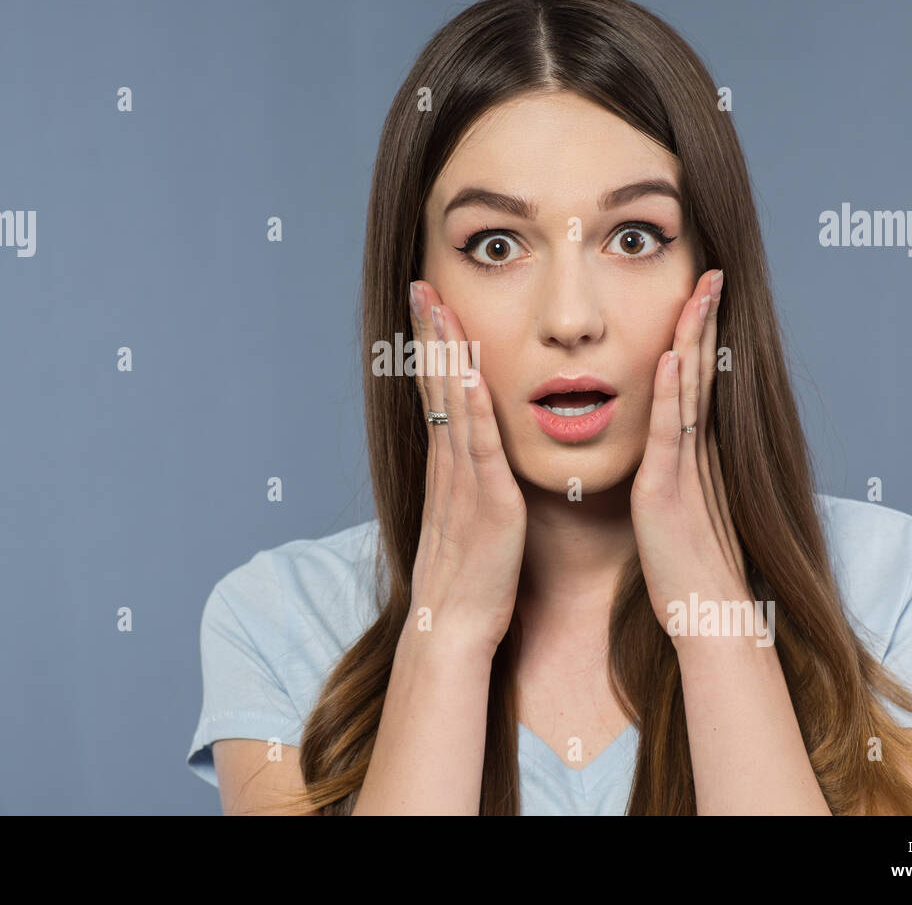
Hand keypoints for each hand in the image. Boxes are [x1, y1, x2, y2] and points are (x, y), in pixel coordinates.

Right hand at [405, 280, 526, 657]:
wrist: (454, 628)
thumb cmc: (470, 580)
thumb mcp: (470, 520)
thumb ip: (474, 484)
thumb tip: (477, 461)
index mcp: (449, 468)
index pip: (437, 393)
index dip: (432, 348)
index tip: (429, 305)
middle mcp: (450, 465)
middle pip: (436, 385)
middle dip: (430, 332)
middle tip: (423, 282)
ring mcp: (465, 481)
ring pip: (451, 403)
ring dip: (445, 350)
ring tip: (438, 303)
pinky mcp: (488, 503)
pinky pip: (478, 446)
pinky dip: (472, 406)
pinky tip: (470, 371)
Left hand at [630, 269, 749, 630]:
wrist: (709, 617)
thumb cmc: (689, 573)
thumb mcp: (677, 514)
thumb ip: (673, 481)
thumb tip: (663, 461)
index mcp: (696, 457)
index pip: (698, 383)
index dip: (700, 339)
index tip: (702, 296)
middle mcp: (698, 454)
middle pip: (703, 373)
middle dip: (705, 321)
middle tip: (711, 272)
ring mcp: (686, 469)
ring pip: (692, 390)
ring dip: (694, 338)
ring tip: (700, 288)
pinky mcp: (666, 491)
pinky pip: (671, 434)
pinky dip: (674, 393)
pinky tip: (673, 356)